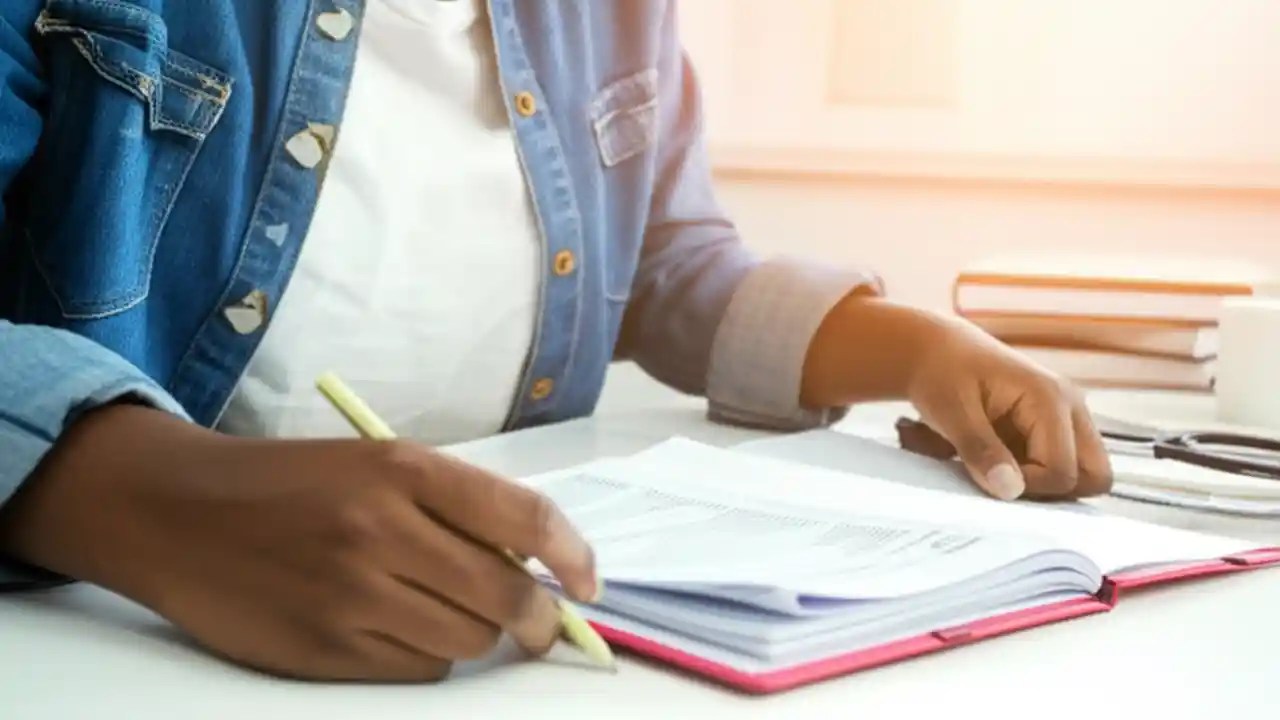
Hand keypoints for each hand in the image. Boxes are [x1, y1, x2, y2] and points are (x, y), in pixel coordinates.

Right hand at [0, 405, 597, 680]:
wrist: (179, 513)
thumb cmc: (290, 482)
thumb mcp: (374, 464)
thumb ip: (453, 505)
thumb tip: (536, 561)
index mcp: (401, 469)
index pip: (522, 517)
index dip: (572, 553)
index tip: (587, 580)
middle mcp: (381, 530)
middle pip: (505, 596)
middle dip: (538, 618)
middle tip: (540, 622)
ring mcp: (351, 595)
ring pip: (467, 640)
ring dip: (476, 634)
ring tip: (444, 610)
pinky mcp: (325, 650)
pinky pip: (418, 670)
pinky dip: (426, 656)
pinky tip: (395, 628)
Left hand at [803, 296, 1112, 500]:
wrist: (927, 347)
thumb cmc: (936, 370)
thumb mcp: (946, 408)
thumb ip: (976, 449)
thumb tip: (1007, 491)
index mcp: (1051, 397)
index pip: (1066, 474)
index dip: (1027, 489)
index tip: (983, 476)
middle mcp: (1070, 407)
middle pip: (1090, 481)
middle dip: (1039, 489)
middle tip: (984, 470)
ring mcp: (1063, 418)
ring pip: (1064, 479)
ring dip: (1017, 477)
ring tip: (967, 451)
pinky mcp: (1046, 428)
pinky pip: (1040, 468)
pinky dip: (1005, 466)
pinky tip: (964, 444)